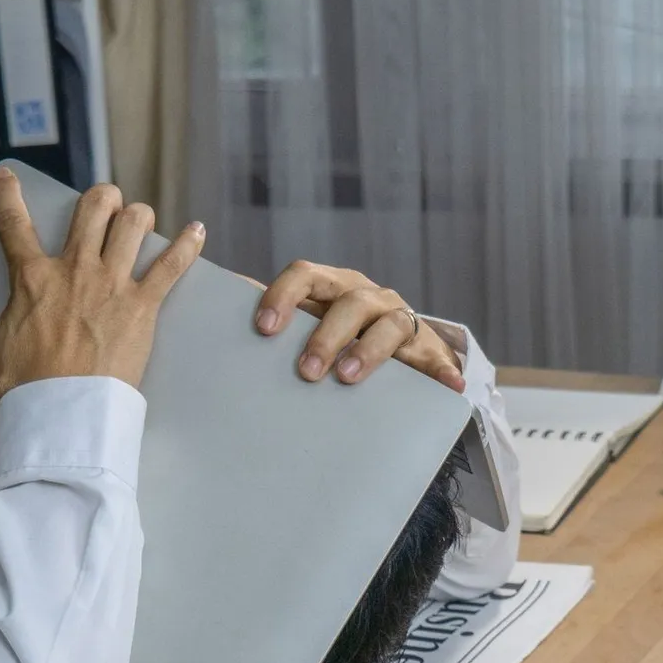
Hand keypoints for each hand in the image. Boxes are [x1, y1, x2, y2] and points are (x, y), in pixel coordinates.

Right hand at [0, 168, 204, 401]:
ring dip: (137, 217)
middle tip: (102, 206)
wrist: (65, 415)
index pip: (13, 224)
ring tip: (138, 221)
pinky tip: (197, 232)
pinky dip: (187, 247)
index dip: (8, 195)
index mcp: (33, 278)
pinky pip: (172, 267)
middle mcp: (75, 270)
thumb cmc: (22, 390)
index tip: (7, 178)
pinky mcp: (144, 306)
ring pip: (133, 225)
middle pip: (94, 208)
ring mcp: (112, 284)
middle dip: (100, 199)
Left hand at [252, 261, 464, 392]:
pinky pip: (437, 359)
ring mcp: (400, 320)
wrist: (398, 354)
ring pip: (388, 325)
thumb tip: (214, 320)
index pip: (306, 275)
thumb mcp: (309, 327)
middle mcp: (367, 297)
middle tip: (306, 371)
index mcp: (334, 286)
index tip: (264, 328)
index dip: (284, 296)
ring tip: (348, 377)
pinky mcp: (428, 349)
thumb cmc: (336, 341)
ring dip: (369, 350)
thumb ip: (275, 323)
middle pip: (348, 303)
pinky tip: (448, 387)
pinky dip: (442, 372)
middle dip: (325, 336)